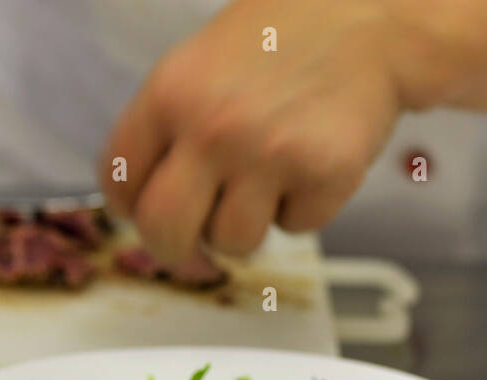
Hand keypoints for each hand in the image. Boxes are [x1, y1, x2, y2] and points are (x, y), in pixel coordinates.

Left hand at [101, 0, 414, 266]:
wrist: (368, 15)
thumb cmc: (279, 41)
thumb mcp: (198, 67)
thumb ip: (166, 130)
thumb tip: (144, 208)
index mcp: (168, 95)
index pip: (118, 182)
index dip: (133, 208)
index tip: (150, 213)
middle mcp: (211, 128)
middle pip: (163, 232)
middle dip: (178, 250)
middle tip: (197, 246)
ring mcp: (268, 154)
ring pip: (233, 242)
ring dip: (249, 224)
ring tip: (269, 177)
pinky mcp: (322, 175)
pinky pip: (297, 228)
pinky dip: (305, 205)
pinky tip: (310, 159)